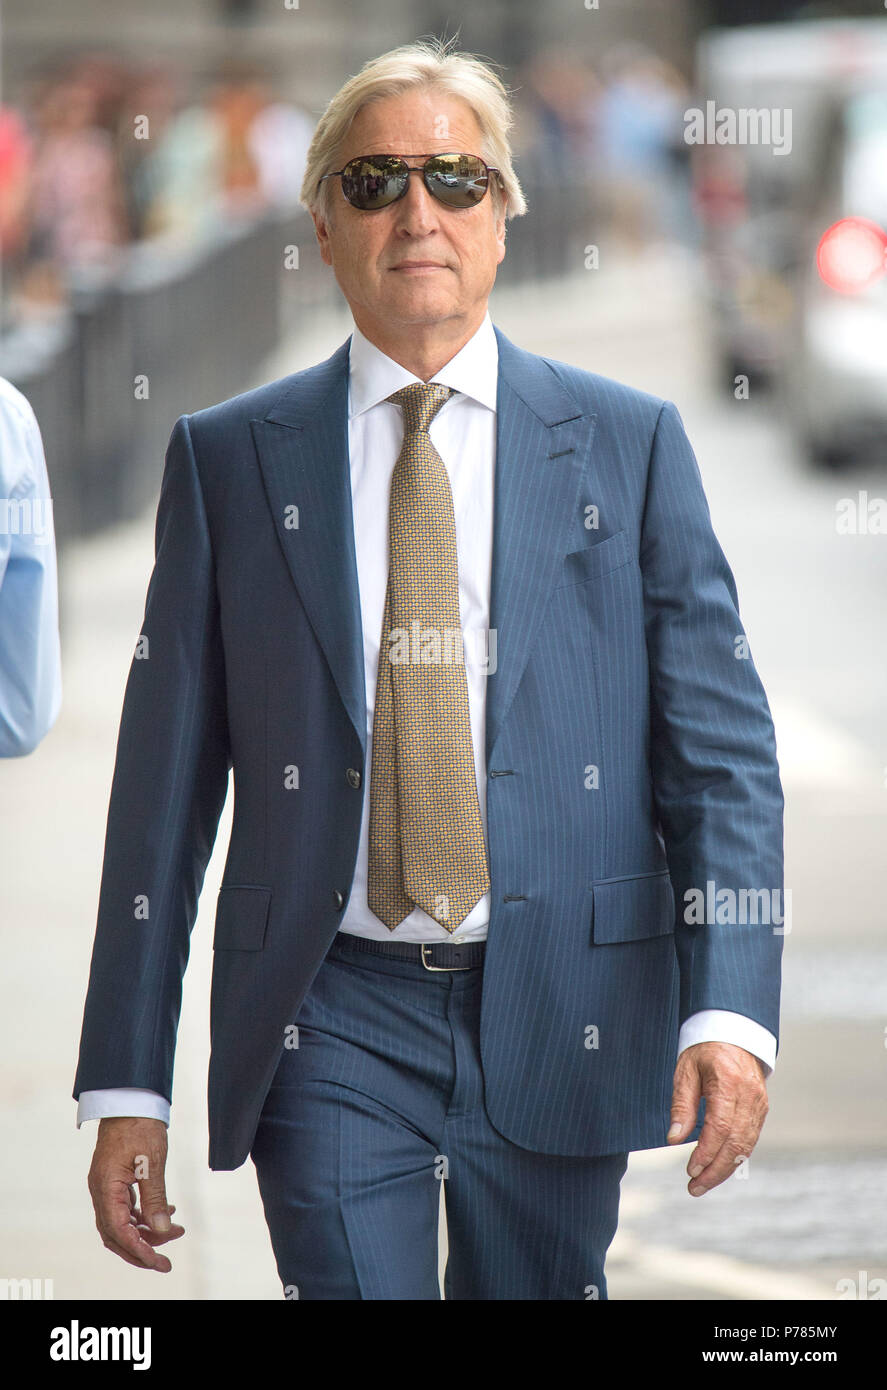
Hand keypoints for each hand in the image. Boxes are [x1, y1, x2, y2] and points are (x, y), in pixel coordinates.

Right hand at [87, 1117, 183, 1270]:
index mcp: (106, 1187)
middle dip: (140, 1250)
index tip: (160, 1261)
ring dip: (147, 1232)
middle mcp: (101, 1190)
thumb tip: (163, 1230)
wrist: (130, 1099)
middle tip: (165, 1262)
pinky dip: (145, 1216)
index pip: (119, 1231)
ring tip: (177, 1231)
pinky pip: (126, 1208)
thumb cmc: (140, 1125)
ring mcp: (106, 1186)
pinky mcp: (114, 1180)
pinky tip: (168, 1211)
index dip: (139, 1250)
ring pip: (122, 1223)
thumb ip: (155, 1197)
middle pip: (116, 1235)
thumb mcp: (153, 1161)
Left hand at [666, 1041, 768, 1196]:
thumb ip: (682, 1104)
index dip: (706, 1153)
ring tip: (703, 1184)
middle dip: (715, 1170)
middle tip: (694, 1187)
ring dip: (725, 1169)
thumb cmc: (705, 1050)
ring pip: (746, 1146)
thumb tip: (674, 1139)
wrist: (734, 1033)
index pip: (720, 1127)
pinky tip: (718, 1169)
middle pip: (736, 1143)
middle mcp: (749, 1096)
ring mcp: (759, 1104)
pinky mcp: (762, 1109)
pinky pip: (750, 1139)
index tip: (690, 1170)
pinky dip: (735, 1158)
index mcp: (729, 1083)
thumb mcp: (685, 1071)